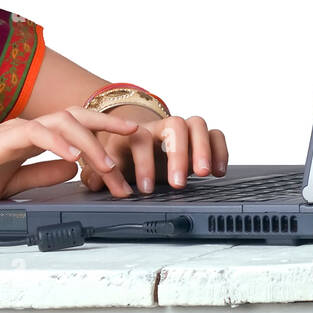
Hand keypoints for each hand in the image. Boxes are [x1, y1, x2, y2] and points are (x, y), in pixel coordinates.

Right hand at [0, 107, 141, 204]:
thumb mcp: (13, 183)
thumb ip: (41, 174)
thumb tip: (73, 172)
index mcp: (34, 139)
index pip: (76, 128)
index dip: (104, 131)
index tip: (130, 144)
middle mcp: (29, 128)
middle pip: (78, 115)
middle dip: (109, 123)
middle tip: (137, 135)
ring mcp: (16, 130)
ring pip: (63, 122)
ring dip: (89, 142)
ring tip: (108, 165)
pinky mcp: (1, 138)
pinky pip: (37, 133)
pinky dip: (58, 142)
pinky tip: (74, 158)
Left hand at [80, 107, 228, 193]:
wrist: (135, 139)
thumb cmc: (122, 156)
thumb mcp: (108, 163)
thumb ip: (99, 173)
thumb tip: (93, 183)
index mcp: (134, 133)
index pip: (140, 139)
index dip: (143, 163)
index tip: (146, 188)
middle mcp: (160, 128)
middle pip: (174, 125)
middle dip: (178, 154)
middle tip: (178, 183)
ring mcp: (182, 130)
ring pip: (196, 124)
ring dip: (202, 148)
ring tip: (203, 174)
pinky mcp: (199, 137)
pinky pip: (215, 134)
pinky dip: (219, 149)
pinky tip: (219, 171)